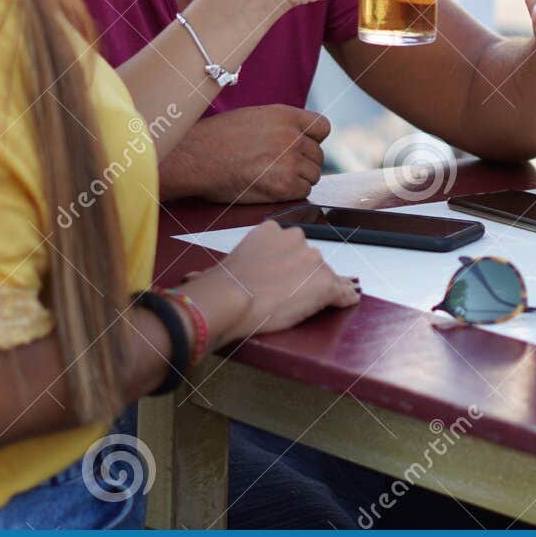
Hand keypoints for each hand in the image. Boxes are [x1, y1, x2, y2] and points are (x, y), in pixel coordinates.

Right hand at [166, 106, 331, 203]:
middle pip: (318, 155)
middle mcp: (292, 136)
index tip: (301, 147)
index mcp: (285, 116)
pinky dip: (291, 193)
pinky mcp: (284, 185)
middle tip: (280, 168)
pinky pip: (303, 192)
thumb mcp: (254, 118)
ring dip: (298, 179)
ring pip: (313, 175)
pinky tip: (271, 188)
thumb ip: (281, 125)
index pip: (323, 127)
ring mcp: (290, 161)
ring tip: (272, 178)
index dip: (313, 140)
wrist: (194, 158)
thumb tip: (299, 137)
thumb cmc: (216, 139)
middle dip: (303, 163)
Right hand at [209, 220, 359, 343]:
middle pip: (308, 258)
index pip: (290, 245)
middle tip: (288, 295)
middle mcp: (297, 238)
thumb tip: (188, 280)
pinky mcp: (325, 282)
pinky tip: (346, 302)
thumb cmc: (220, 288)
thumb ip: (222, 268)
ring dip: (318, 288)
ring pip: (324, 274)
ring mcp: (313, 260)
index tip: (281, 277)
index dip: (287, 264)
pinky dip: (345, 298)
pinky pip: (343, 291)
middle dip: (302, 275)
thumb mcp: (222, 266)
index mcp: (273, 230)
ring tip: (302, 306)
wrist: (231, 299)